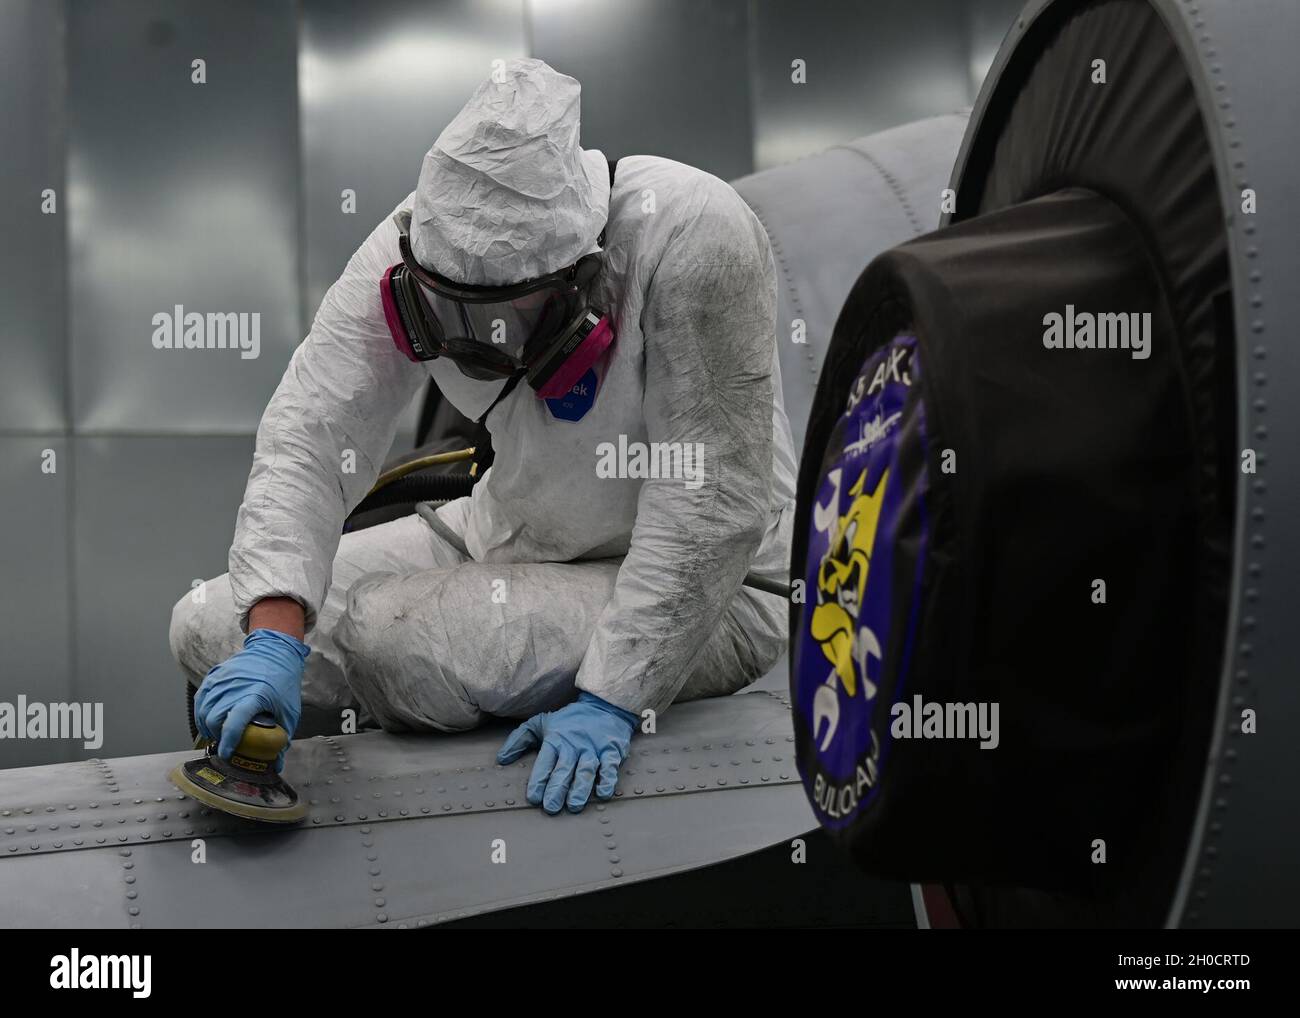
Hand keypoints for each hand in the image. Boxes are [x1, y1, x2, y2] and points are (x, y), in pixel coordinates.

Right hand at [194, 628, 308, 770]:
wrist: (275, 651)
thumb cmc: (283, 682)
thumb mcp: (288, 712)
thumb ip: (282, 738)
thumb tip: (276, 765)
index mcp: (256, 695)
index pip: (236, 722)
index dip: (228, 741)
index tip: (226, 753)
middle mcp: (236, 686)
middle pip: (215, 718)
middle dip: (217, 735)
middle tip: (225, 743)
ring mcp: (223, 679)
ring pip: (204, 709)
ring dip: (207, 726)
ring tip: (217, 733)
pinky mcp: (215, 675)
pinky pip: (200, 698)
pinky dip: (201, 712)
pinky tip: (209, 720)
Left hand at [496, 692, 638, 813]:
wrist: (603, 706)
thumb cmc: (569, 720)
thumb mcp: (540, 723)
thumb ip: (518, 740)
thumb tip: (501, 759)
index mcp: (556, 740)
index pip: (545, 762)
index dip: (539, 780)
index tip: (534, 798)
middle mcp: (574, 746)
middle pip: (564, 769)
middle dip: (557, 789)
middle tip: (551, 808)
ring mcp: (593, 749)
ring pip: (586, 770)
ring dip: (580, 789)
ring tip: (573, 806)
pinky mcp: (611, 751)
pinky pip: (610, 767)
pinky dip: (607, 780)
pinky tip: (602, 793)